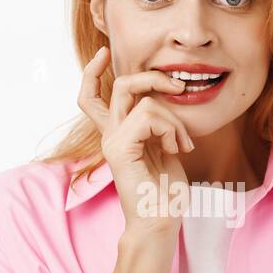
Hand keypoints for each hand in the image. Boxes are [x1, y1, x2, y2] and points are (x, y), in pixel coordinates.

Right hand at [77, 44, 193, 236]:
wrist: (160, 221)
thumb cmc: (165, 190)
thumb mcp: (165, 146)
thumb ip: (158, 122)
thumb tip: (167, 95)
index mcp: (118, 133)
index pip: (92, 96)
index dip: (93, 72)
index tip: (103, 52)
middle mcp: (110, 134)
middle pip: (119, 86)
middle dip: (152, 78)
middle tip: (178, 88)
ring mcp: (112, 141)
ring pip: (141, 99)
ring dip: (173, 118)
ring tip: (181, 144)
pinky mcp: (120, 148)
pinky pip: (148, 115)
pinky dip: (171, 128)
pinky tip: (176, 150)